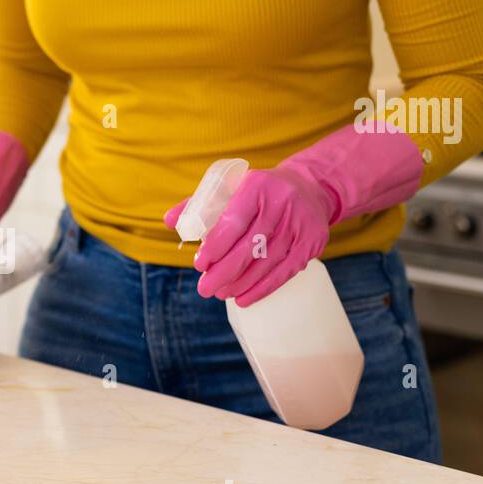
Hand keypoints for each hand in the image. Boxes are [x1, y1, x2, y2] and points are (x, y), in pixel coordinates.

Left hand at [166, 167, 334, 306]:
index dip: (215, 246)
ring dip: (241, 283)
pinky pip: (285, 271)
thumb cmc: (259, 192)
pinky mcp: (312, 241)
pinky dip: (262, 288)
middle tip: (204, 288)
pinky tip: (244, 298)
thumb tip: (170, 221)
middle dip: (223, 272)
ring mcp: (300, 223)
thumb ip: (200, 204)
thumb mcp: (231, 188)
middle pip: (250, 246)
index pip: (233, 221)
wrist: (308, 188)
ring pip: (267, 262)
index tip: (199, 264)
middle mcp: (282, 202)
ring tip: (220, 293)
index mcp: (257, 185)